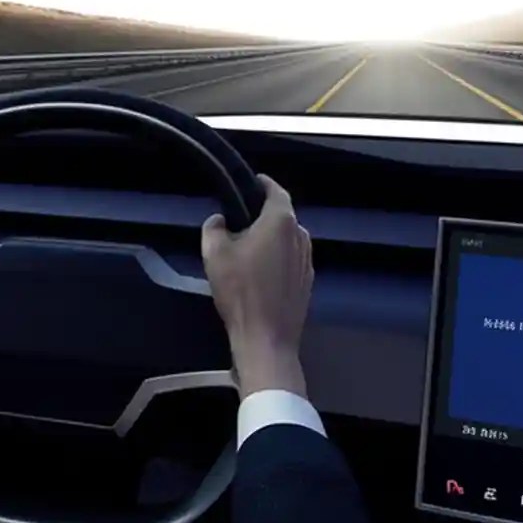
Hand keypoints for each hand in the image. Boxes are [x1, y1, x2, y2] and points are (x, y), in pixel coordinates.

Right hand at [201, 174, 312, 399]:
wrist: (266, 339)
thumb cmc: (240, 292)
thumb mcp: (214, 254)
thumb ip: (214, 228)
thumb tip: (220, 221)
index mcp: (281, 222)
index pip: (275, 191)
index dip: (261, 184)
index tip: (249, 183)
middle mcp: (301, 236)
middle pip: (282, 216)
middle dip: (262, 215)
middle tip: (238, 222)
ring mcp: (308, 260)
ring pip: (287, 239)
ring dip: (270, 239)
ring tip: (247, 250)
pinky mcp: (308, 282)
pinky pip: (291, 260)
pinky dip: (277, 259)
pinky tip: (260, 274)